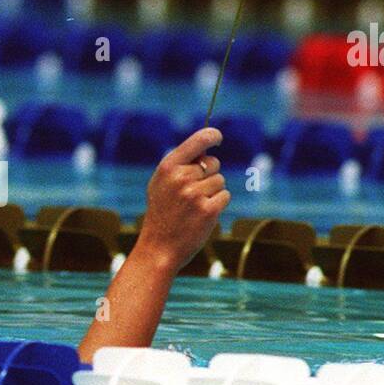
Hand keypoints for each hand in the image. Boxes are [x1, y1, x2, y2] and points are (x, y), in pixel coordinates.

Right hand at [138, 127, 230, 270]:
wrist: (158, 248)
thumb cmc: (161, 214)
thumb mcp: (160, 184)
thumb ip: (179, 166)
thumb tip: (206, 150)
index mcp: (168, 167)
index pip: (198, 141)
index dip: (211, 136)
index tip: (217, 137)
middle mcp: (181, 177)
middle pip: (213, 163)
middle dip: (208, 175)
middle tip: (192, 193)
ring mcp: (195, 194)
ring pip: (220, 181)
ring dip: (212, 193)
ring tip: (193, 207)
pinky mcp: (208, 210)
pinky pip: (225, 196)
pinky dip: (218, 205)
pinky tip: (202, 215)